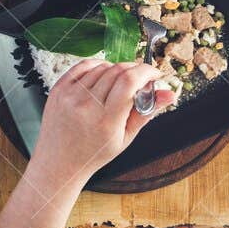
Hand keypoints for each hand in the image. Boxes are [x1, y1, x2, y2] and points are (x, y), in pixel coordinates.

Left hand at [31, 60, 173, 187]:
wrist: (59, 162)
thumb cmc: (94, 153)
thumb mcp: (126, 137)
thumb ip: (147, 112)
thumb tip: (170, 93)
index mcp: (106, 121)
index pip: (129, 82)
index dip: (146, 71)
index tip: (155, 73)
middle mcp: (86, 106)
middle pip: (117, 71)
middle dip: (135, 70)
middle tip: (141, 79)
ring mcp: (69, 96)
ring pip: (101, 67)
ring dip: (117, 69)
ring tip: (121, 84)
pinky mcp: (58, 89)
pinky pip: (83, 66)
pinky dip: (98, 66)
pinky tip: (104, 76)